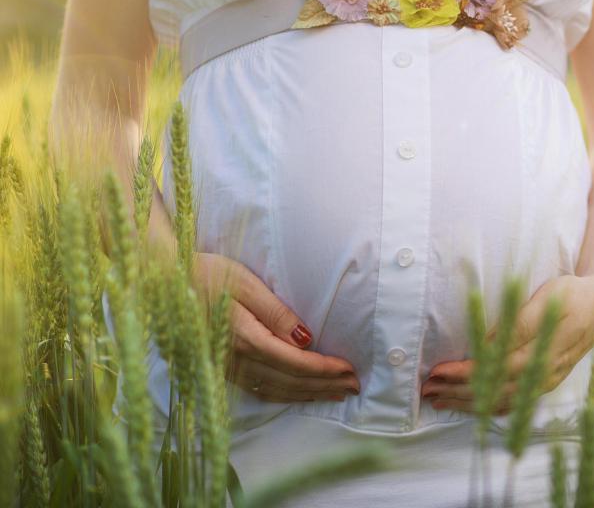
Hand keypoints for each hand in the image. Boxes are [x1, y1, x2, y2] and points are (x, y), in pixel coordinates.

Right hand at [192, 252, 359, 402]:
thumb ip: (276, 312)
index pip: (295, 362)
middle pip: (288, 381)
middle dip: (324, 386)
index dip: (324, 370)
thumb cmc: (206, 273)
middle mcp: (234, 361)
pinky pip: (257, 391)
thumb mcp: (245, 282)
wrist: (163, 282)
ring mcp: (224, 370)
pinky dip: (284, 395)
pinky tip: (299, 394)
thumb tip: (306, 339)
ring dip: (307, 394)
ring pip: (274, 391)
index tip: (350, 370)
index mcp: (244, 338)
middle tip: (354, 386)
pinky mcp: (218, 370)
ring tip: (335, 394)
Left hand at [420, 273, 593, 414]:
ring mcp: (545, 381)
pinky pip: (512, 403)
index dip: (464, 372)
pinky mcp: (545, 384)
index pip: (495, 367)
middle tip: (426, 389)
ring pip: (500, 401)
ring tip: (437, 400)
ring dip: (466, 403)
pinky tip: (466, 406)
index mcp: (542, 348)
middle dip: (456, 392)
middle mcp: (543, 371)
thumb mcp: (547, 298)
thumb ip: (519, 323)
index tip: (437, 370)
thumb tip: (487, 344)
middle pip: (493, 390)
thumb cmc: (572, 294)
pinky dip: (486, 407)